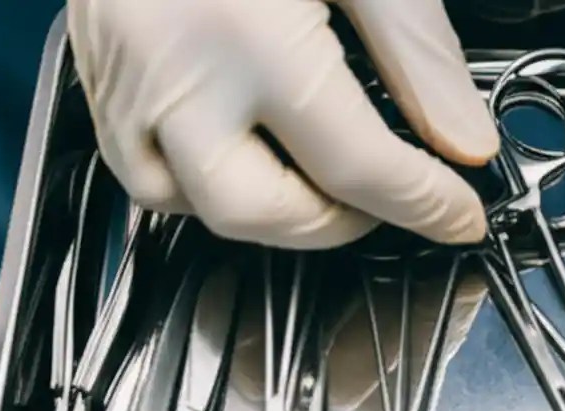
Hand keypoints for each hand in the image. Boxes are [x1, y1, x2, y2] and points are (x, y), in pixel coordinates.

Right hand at [67, 0, 498, 248]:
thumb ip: (419, 56)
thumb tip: (467, 144)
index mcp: (249, 32)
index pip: (358, 167)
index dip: (424, 206)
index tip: (460, 217)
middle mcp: (175, 67)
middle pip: (258, 211)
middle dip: (337, 225)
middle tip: (387, 193)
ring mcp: (124, 75)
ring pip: (186, 205)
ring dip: (266, 214)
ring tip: (322, 178)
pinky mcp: (97, 73)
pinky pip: (140, 170)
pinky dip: (201, 184)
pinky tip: (251, 154)